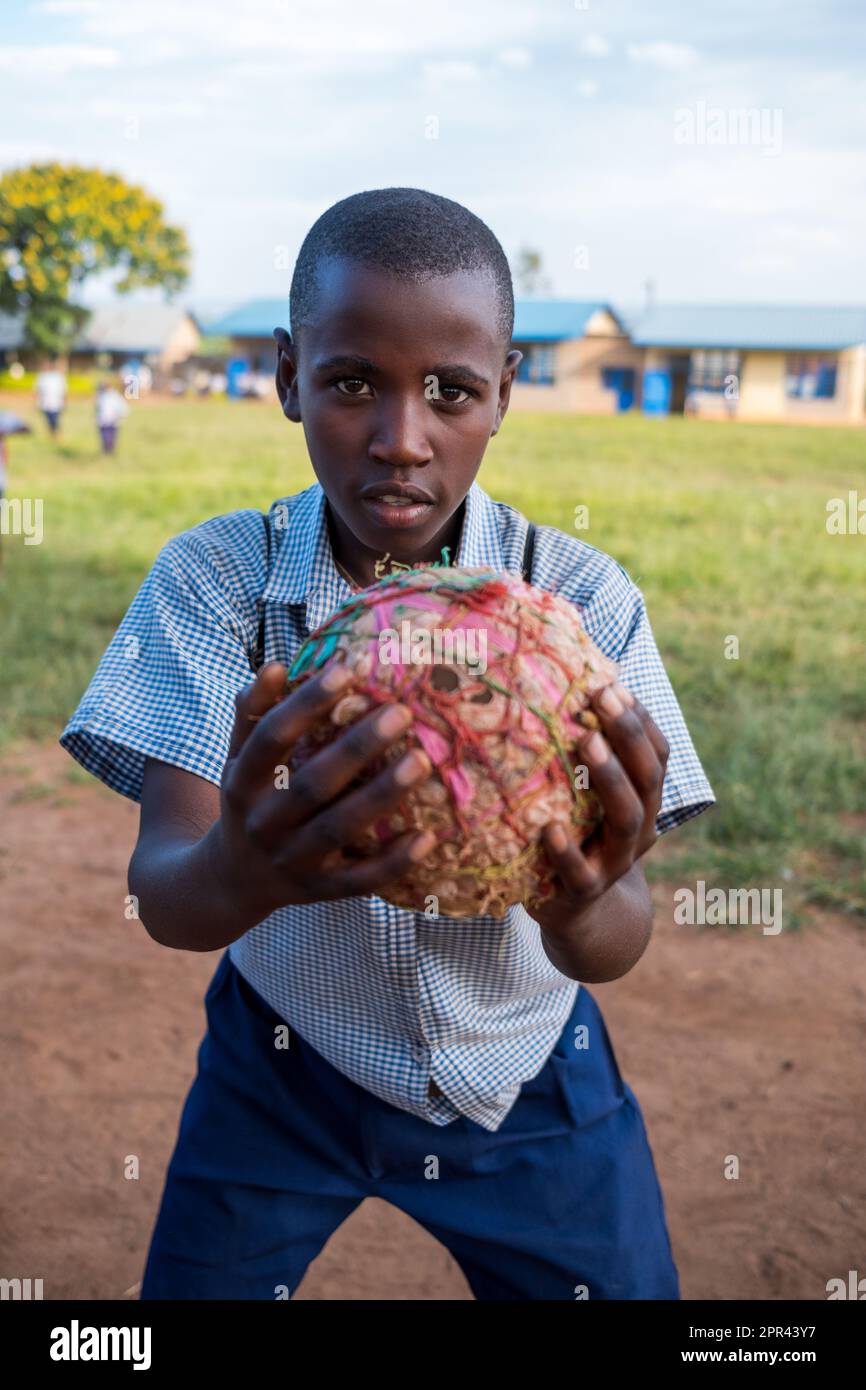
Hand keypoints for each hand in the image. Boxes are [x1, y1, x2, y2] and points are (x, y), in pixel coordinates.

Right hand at [214, 661, 435, 917]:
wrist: (232, 880)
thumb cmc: (249, 800)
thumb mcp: (237, 758)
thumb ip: (252, 714)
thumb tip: (278, 666)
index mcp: (242, 782)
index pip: (271, 738)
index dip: (305, 704)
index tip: (346, 669)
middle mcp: (263, 823)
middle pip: (311, 784)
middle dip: (356, 748)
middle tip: (401, 712)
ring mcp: (291, 861)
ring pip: (338, 830)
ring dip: (381, 796)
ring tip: (423, 761)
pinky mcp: (318, 892)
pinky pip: (358, 881)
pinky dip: (394, 862)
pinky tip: (428, 836)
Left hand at [531, 680, 668, 935]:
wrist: (579, 916)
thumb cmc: (578, 839)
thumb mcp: (587, 800)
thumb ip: (584, 758)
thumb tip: (560, 690)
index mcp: (643, 803)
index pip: (657, 755)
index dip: (641, 720)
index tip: (614, 684)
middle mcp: (637, 831)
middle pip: (647, 779)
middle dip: (628, 735)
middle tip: (603, 697)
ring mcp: (613, 863)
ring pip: (625, 819)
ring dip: (609, 778)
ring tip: (585, 742)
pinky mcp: (581, 893)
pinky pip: (580, 874)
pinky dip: (566, 852)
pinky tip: (550, 829)